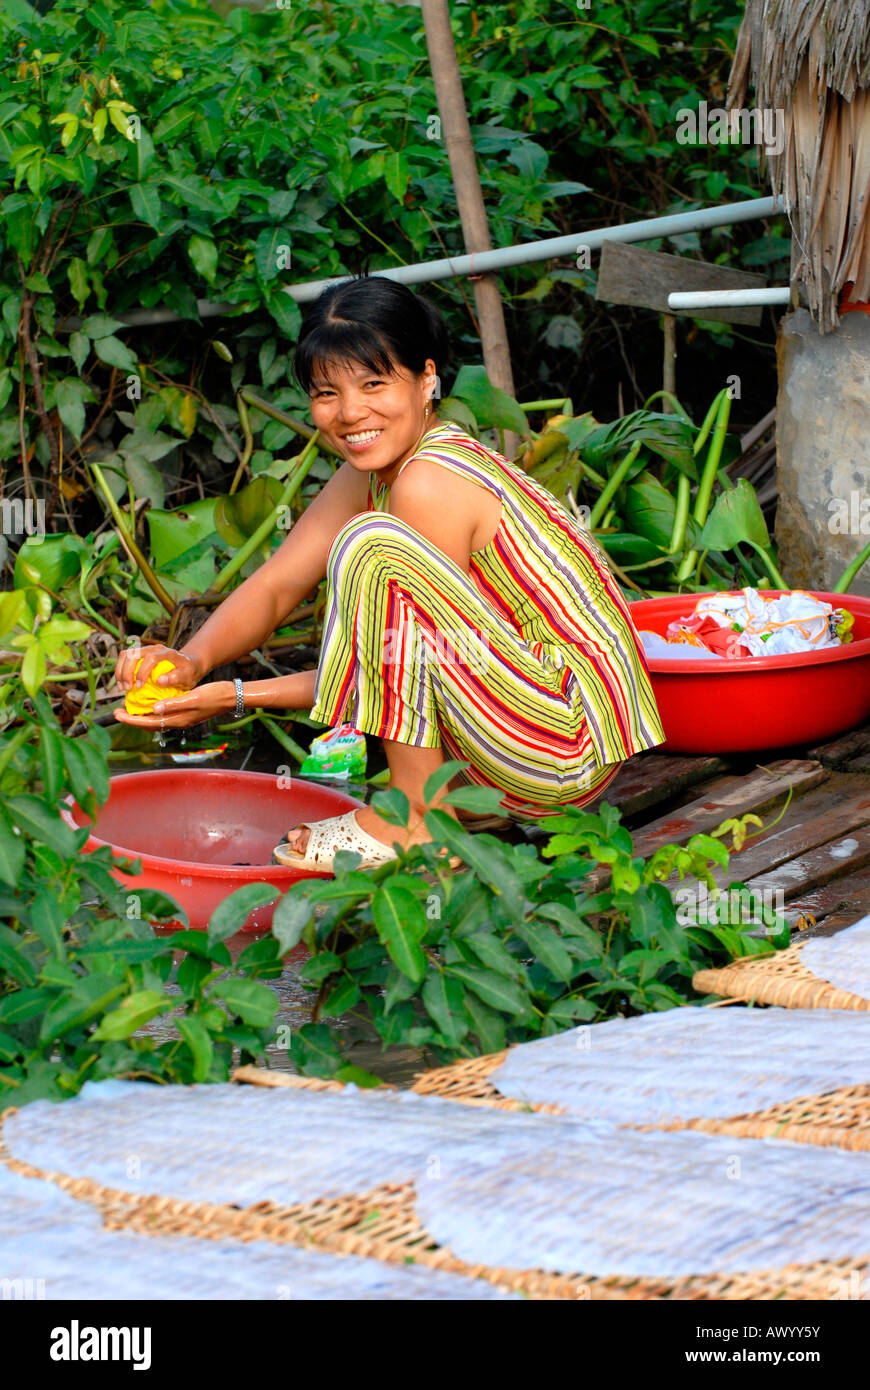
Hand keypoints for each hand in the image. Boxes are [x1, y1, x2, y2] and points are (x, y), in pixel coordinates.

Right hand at [113, 643, 204, 693]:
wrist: (188, 663)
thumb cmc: (188, 672)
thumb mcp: (188, 676)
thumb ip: (176, 677)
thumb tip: (160, 681)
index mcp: (166, 653)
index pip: (150, 658)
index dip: (142, 672)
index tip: (139, 687)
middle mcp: (154, 648)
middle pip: (133, 654)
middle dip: (126, 672)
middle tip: (126, 689)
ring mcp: (145, 649)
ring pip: (125, 654)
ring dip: (120, 671)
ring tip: (122, 687)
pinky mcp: (139, 654)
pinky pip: (124, 658)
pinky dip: (120, 670)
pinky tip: (122, 683)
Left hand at [113, 681, 235, 728]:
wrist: (231, 697)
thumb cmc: (214, 695)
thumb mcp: (194, 697)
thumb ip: (174, 704)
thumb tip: (154, 709)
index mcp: (178, 720)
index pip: (149, 723)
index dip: (131, 720)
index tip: (117, 714)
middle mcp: (178, 721)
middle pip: (149, 724)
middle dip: (132, 719)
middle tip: (117, 711)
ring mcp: (181, 718)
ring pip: (155, 720)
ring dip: (141, 715)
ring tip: (129, 707)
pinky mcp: (184, 713)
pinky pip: (163, 714)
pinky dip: (152, 710)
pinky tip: (148, 702)